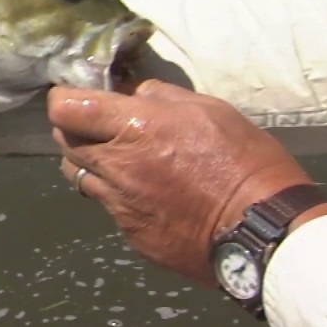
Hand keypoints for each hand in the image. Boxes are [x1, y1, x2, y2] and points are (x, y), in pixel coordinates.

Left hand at [49, 80, 326, 285]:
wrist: (263, 229)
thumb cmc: (245, 161)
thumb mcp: (210, 110)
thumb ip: (163, 98)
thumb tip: (134, 93)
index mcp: (133, 127)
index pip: (65, 109)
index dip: (63, 100)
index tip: (76, 98)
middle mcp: (115, 165)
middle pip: (64, 142)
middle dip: (73, 130)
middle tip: (95, 126)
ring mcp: (118, 202)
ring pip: (78, 176)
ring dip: (89, 164)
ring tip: (117, 160)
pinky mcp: (129, 232)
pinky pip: (107, 206)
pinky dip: (116, 194)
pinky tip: (145, 193)